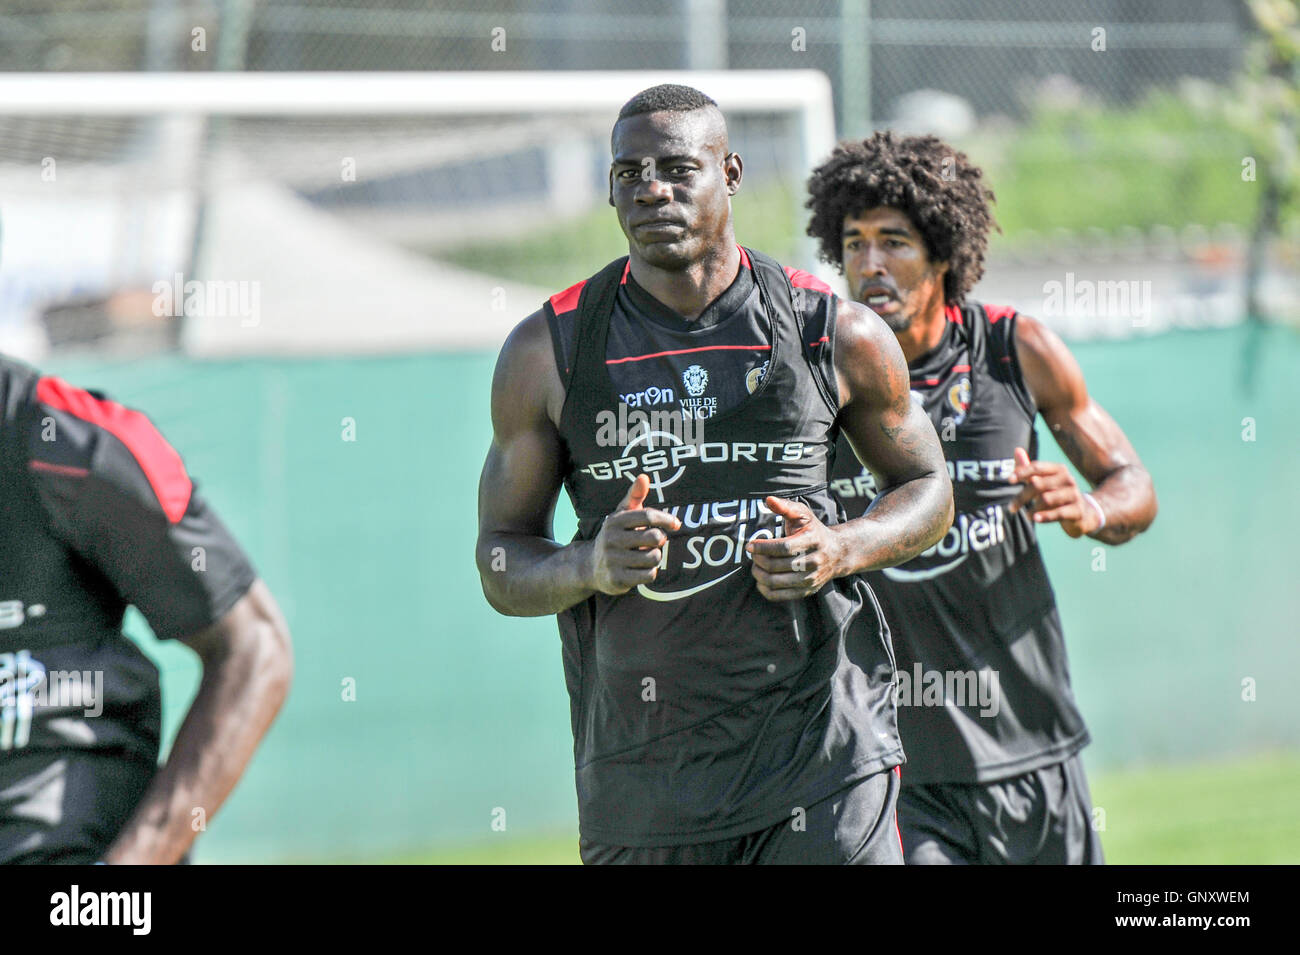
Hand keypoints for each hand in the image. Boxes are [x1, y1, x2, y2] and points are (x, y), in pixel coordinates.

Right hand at [589, 474, 681, 594]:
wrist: (591, 566)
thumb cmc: (615, 536)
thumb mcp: (622, 514)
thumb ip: (634, 496)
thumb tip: (644, 477)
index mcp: (615, 520)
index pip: (648, 516)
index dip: (666, 519)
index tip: (676, 524)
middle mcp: (611, 539)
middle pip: (655, 537)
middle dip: (660, 540)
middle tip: (654, 542)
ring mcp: (613, 560)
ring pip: (654, 557)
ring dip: (655, 557)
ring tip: (645, 556)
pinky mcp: (617, 579)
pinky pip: (649, 575)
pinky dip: (650, 572)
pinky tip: (640, 569)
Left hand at [746, 496, 844, 601]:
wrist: (838, 553)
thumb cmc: (814, 531)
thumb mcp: (804, 515)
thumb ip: (786, 507)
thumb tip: (768, 500)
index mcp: (813, 540)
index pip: (784, 547)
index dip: (764, 547)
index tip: (750, 545)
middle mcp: (814, 561)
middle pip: (778, 565)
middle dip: (759, 560)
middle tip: (752, 555)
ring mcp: (811, 579)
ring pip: (777, 582)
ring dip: (759, 574)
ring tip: (755, 566)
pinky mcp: (807, 591)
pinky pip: (781, 596)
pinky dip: (765, 590)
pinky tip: (760, 580)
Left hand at [1007, 447, 1099, 537]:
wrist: (1083, 513)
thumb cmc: (1057, 494)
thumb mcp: (1044, 481)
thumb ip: (1029, 468)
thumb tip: (1017, 450)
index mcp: (1058, 470)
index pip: (1037, 467)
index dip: (1022, 472)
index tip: (1009, 480)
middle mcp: (1068, 479)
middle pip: (1038, 485)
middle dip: (1022, 497)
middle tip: (1011, 508)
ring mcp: (1074, 494)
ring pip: (1046, 499)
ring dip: (1032, 508)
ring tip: (1026, 516)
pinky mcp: (1077, 510)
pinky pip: (1058, 513)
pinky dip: (1045, 516)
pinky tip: (1036, 519)